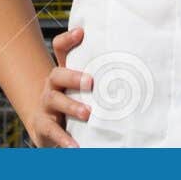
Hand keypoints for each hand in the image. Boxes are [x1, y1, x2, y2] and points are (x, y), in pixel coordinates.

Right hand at [29, 26, 92, 146]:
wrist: (45, 129)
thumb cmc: (72, 106)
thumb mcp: (83, 91)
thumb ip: (102, 81)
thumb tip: (138, 75)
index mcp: (64, 73)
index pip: (60, 49)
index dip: (68, 39)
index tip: (81, 32)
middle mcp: (52, 85)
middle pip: (57, 73)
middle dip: (73, 76)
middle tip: (90, 81)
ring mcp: (46, 105)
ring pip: (54, 100)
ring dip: (71, 106)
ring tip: (87, 113)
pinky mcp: (42, 126)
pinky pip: (51, 130)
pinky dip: (63, 139)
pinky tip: (75, 147)